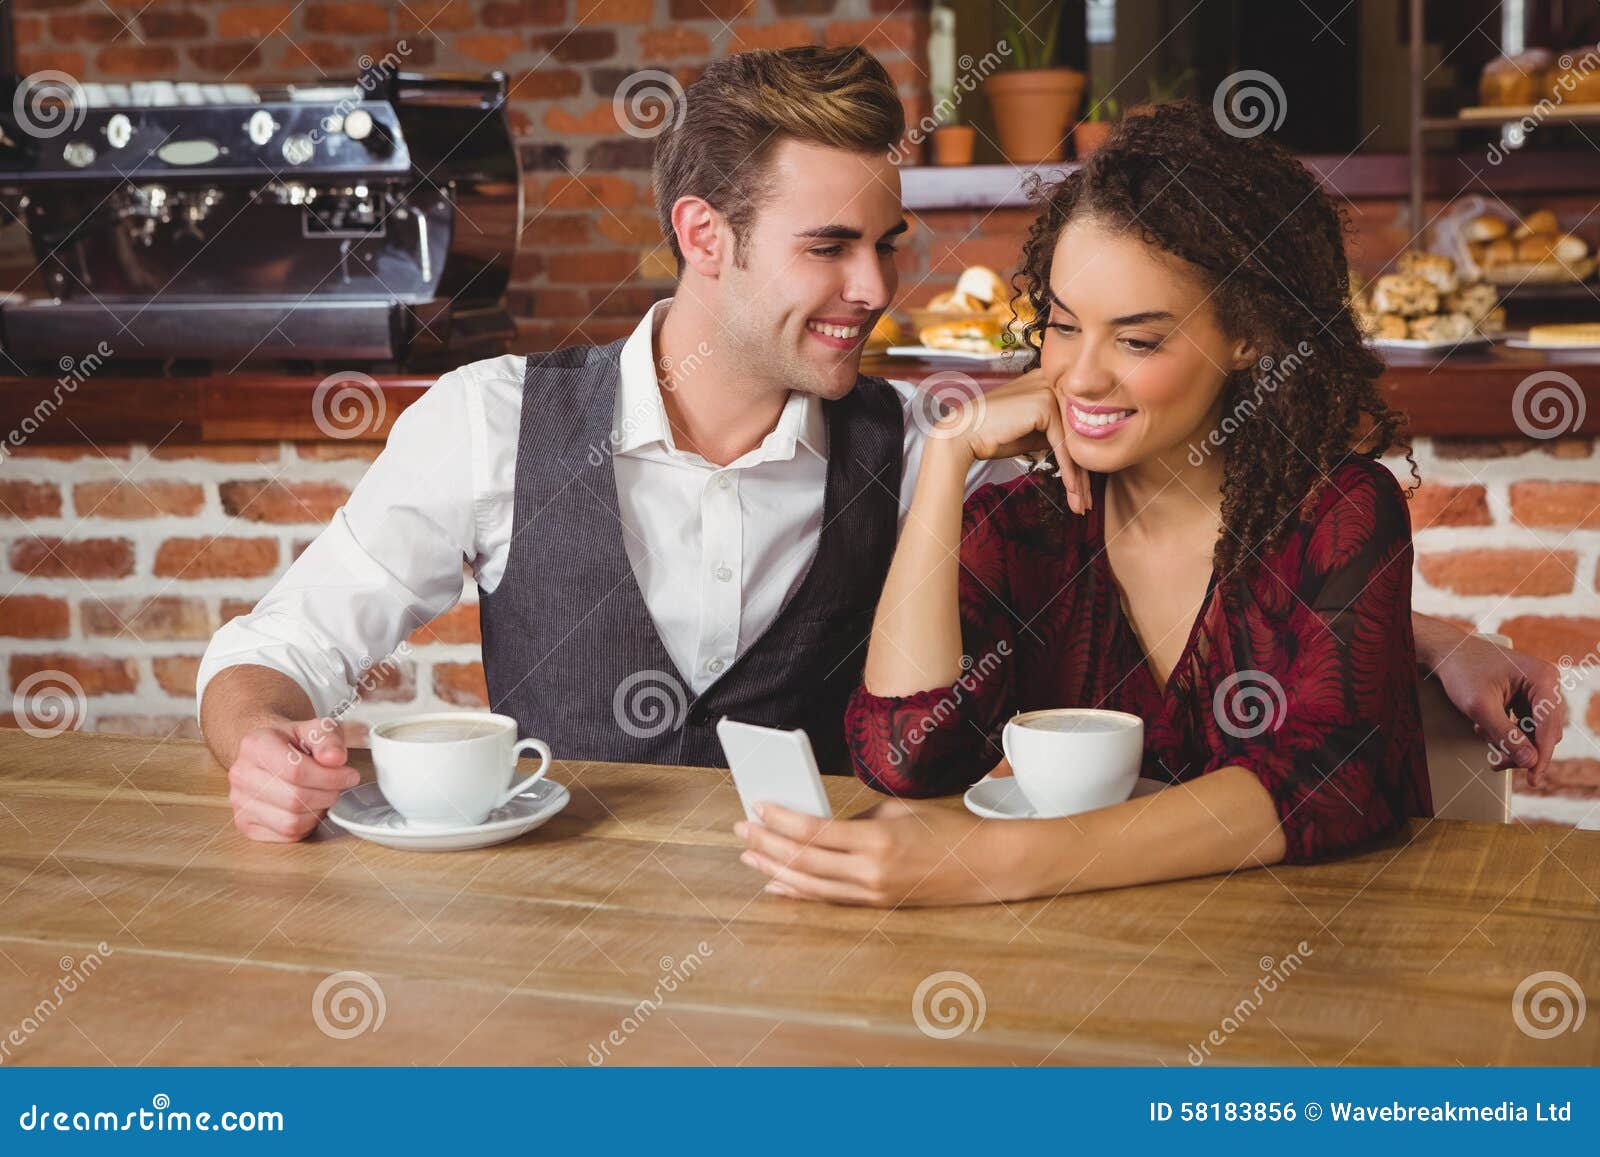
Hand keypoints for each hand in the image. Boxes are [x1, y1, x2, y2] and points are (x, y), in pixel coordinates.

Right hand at [227, 715, 359, 841]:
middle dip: (327, 794)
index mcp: (255, 745)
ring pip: (291, 821)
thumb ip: (329, 738)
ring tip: (323, 794)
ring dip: (318, 811)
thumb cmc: (293, 741)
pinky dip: (306, 825)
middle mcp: (241, 775)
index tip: (349, 775)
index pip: (296, 770)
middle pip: (295, 798)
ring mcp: (240, 802)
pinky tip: (308, 807)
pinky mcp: (246, 824)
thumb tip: (335, 759)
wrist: (269, 752)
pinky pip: (286, 835)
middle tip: (339, 786)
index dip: (330, 777)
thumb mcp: (316, 728)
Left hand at [735, 799, 1025, 906]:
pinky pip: (830, 900)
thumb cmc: (949, 830)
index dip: (782, 820)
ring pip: (812, 885)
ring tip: (749, 855)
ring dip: (776, 869)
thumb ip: (858, 819)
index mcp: (878, 840)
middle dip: (768, 844)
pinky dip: (799, 891)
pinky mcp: (879, 906)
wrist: (988, 866)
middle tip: (742, 829)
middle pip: (805, 860)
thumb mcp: (900, 811)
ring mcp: (874, 894)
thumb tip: (822, 826)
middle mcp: (872, 872)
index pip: (815, 831)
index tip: (758, 807)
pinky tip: (777, 883)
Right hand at [936, 368, 1090, 514]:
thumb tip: (1082, 452)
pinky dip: (1068, 472)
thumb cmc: (993, 435)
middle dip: (1084, 474)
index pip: (1075, 424)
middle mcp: (1052, 381)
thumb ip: (1055, 432)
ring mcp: (1049, 390)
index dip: (1081, 459)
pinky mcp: (1045, 405)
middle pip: (1078, 434)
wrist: (963, 434)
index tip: (1084, 489)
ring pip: (1073, 442)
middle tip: (1086, 502)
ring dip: (1079, 479)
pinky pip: (1062, 445)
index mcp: (1049, 381)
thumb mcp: (1032, 433)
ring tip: (1081, 504)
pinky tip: (1072, 492)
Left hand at [1426, 630, 1564, 784]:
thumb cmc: (1462, 672)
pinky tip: (1483, 727)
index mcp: (1543, 679)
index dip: (1541, 755)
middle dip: (1520, 749)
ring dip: (1510, 740)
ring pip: (1534, 731)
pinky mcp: (1528, 697)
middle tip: (1495, 763)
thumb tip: (1530, 762)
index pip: (1549, 726)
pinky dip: (1506, 732)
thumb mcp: (1479, 707)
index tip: (1532, 779)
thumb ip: (1505, 735)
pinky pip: (1525, 724)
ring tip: (1481, 732)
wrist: (1447, 654)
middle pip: (1545, 731)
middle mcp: (1547, 683)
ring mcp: (1538, 690)